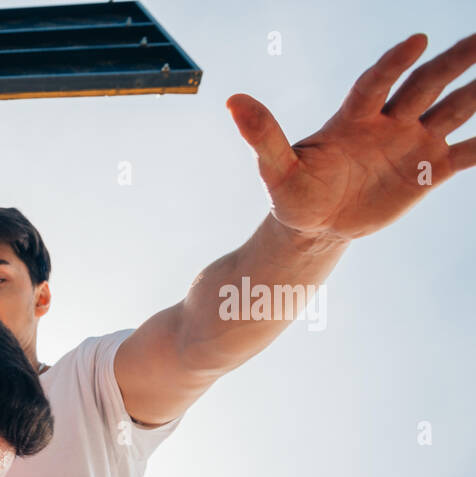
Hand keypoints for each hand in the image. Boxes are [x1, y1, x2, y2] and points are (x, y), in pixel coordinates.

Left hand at [228, 32, 475, 242]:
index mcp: (354, 118)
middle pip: (426, 83)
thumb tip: (233, 101)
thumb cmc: (293, 196)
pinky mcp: (429, 170)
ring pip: (454, 108)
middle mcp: (389, 122)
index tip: (416, 40)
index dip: (394, 62)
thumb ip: (263, 136)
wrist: (316, 228)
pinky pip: (467, 153)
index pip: (377, 82)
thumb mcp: (276, 171)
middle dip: (454, 60)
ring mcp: (412, 142)